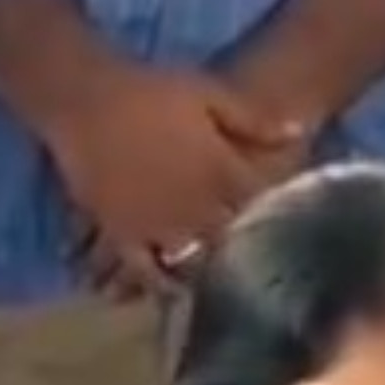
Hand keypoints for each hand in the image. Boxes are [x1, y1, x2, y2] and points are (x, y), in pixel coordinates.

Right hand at [44, 66, 307, 294]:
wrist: (84, 99)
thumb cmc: (148, 90)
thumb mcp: (208, 93)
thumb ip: (253, 119)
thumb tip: (300, 132)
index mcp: (219, 168)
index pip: (260, 202)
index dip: (277, 215)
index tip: (291, 225)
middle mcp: (193, 204)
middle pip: (231, 240)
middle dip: (246, 252)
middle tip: (260, 267)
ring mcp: (156, 224)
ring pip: (192, 262)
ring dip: (208, 274)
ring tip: (221, 285)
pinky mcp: (121, 234)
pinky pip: (143, 270)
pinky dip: (157, 284)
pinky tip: (168, 293)